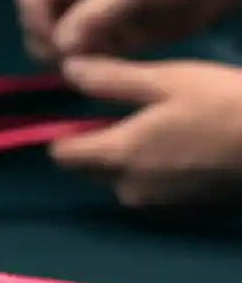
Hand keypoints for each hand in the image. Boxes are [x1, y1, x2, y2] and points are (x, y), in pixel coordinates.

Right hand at [16, 0, 241, 62]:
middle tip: (70, 59)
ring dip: (61, 59)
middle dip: (46, 43)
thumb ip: (96, 12)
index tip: (59, 41)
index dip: (37, 19)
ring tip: (84, 66)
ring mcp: (85, 18)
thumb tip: (61, 46)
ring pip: (52, 44)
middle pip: (36, 23)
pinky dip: (81, 67)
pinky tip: (95, 72)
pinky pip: (78, 58)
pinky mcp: (102, 39)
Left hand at [50, 57, 241, 210]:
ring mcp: (153, 205)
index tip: (84, 115)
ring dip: (126, 160)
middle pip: (88, 170)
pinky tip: (182, 152)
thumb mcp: (164, 80)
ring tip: (161, 131)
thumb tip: (68, 70)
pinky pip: (148, 192)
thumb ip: (110, 79)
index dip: (66, 134)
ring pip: (119, 181)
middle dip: (96, 146)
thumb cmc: (221, 104)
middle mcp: (126, 189)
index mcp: (116, 156)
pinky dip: (153, 173)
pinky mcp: (177, 212)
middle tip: (128, 117)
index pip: (62, 155)